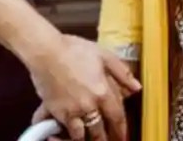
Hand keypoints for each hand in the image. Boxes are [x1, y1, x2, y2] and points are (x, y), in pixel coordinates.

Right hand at [26, 35, 141, 140]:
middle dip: (105, 139)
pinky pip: (65, 130)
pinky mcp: (56, 112)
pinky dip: (68, 135)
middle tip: (108, 140)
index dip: (121, 130)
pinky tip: (70, 135)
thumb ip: (122, 73)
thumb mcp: (104, 55)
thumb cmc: (74, 50)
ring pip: (82, 136)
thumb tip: (137, 87)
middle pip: (100, 132)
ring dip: (88, 139)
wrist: (46, 52)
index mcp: (103, 92)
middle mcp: (89, 106)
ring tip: (91, 140)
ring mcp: (72, 111)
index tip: (123, 137)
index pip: (117, 118)